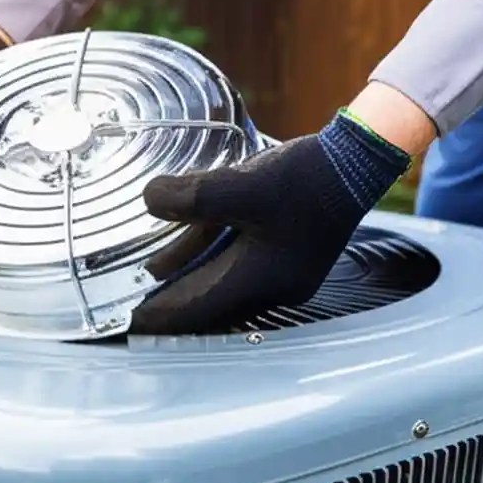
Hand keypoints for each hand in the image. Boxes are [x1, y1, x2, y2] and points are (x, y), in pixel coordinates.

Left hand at [129, 111, 412, 334]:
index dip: (158, 316)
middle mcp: (271, 288)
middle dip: (170, 301)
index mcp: (260, 282)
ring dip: (186, 277)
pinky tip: (181, 245)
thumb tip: (149, 200)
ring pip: (220, 283)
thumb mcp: (241, 185)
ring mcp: (281, 273)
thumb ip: (191, 197)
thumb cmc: (306, 178)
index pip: (196, 312)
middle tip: (130, 303)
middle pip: (207, 305)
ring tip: (148, 274)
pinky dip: (207, 258)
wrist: (356, 161)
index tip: (125, 321)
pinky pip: (236, 266)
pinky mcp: (285, 254)